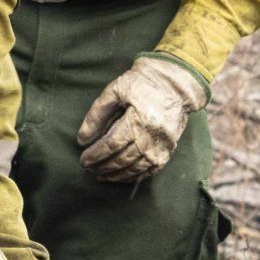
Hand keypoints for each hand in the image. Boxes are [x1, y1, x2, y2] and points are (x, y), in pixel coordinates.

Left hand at [77, 54, 207, 181]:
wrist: (176, 84)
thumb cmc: (143, 83)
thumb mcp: (115, 90)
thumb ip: (96, 115)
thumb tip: (82, 139)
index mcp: (138, 120)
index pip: (111, 145)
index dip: (96, 155)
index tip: (83, 160)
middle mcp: (151, 137)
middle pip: (122, 159)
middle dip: (103, 167)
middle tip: (89, 169)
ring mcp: (162, 146)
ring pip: (135, 168)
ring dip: (116, 175)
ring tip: (101, 175)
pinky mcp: (169, 150)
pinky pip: (150, 170)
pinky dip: (134, 176)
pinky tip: (121, 176)